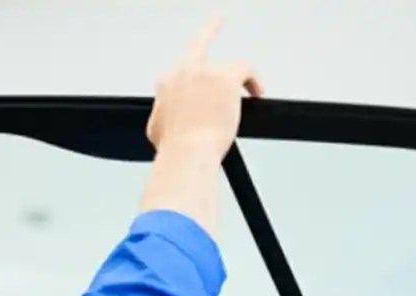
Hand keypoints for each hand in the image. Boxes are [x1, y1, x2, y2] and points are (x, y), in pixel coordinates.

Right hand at [145, 16, 264, 158]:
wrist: (187, 154)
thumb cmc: (175, 148)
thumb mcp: (158, 130)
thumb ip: (166, 114)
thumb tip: (172, 119)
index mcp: (167, 85)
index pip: (180, 70)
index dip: (191, 73)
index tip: (198, 73)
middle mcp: (183, 73)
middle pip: (198, 46)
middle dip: (208, 31)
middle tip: (217, 20)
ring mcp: (204, 73)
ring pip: (227, 67)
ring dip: (237, 80)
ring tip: (251, 92)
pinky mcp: (225, 78)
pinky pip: (245, 69)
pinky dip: (254, 79)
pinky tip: (257, 91)